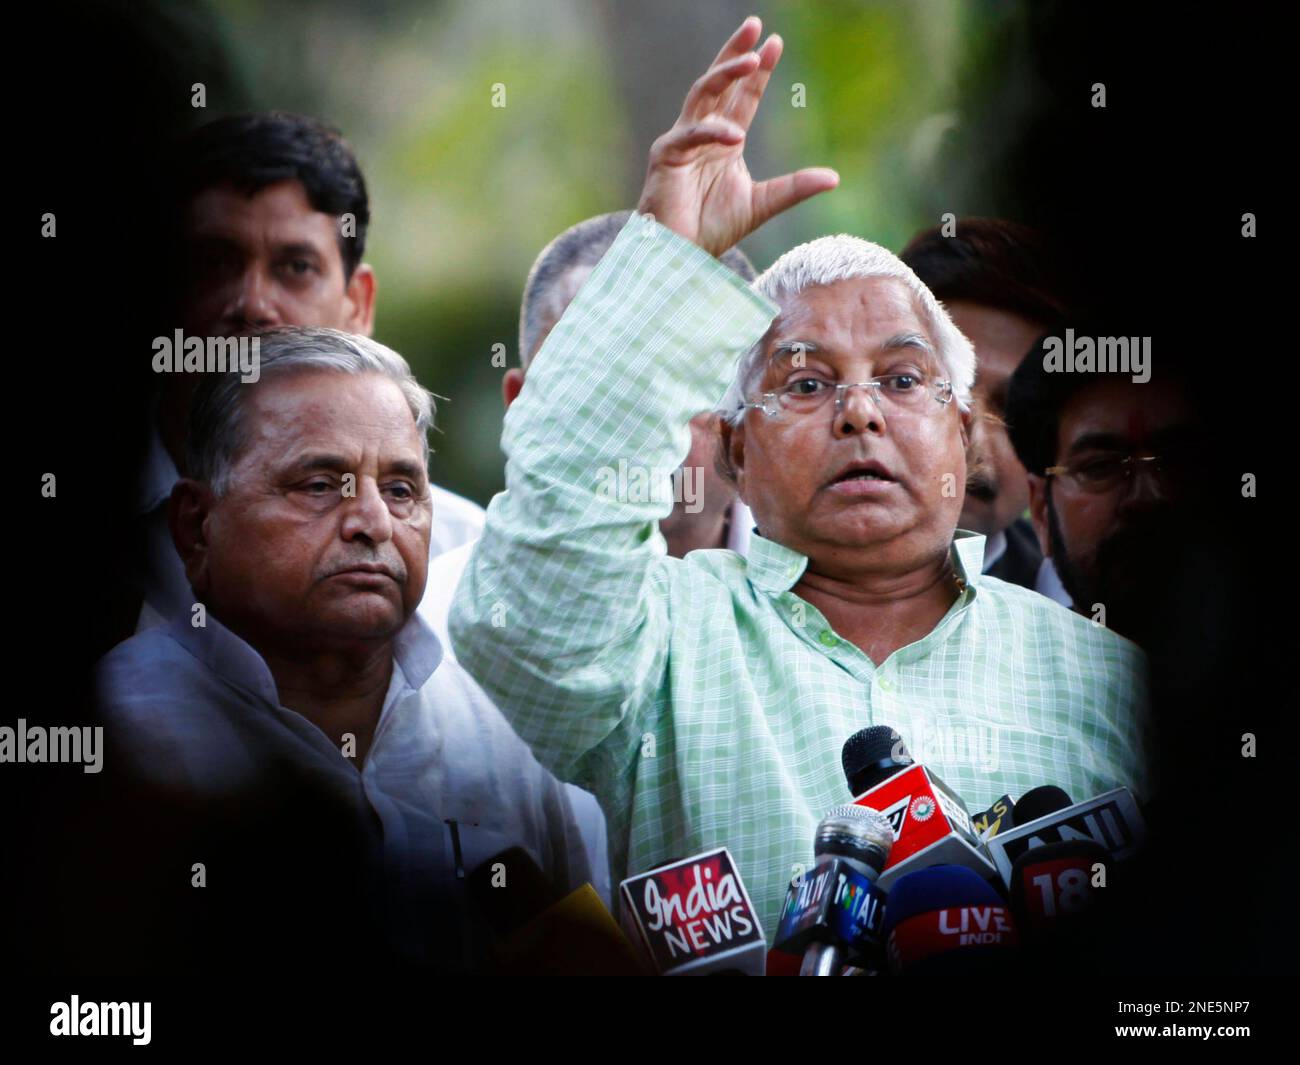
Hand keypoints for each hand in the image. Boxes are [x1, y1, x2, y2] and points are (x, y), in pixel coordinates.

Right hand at [636, 16, 838, 257]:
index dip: (758, 71)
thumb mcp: (762, 204)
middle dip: (736, 53)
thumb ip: (794, 188)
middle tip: (756, 26)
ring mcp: (682, 141)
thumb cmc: (712, 230)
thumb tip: (834, 178)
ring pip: (702, 93)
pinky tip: (736, 137)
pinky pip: (691, 134)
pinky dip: (713, 133)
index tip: (775, 43)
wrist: (680, 255)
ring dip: (725, 73)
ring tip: (751, 59)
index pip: (742, 96)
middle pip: (719, 82)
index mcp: (724, 140)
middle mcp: (702, 134)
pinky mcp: (667, 156)